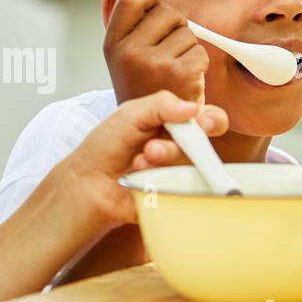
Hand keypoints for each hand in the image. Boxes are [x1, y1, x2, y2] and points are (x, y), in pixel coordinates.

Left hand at [61, 90, 228, 227]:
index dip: (213, 121)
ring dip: (163, 164)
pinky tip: (141, 182)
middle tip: (151, 149)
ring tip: (137, 163)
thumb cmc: (106, 147)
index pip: (209, 119)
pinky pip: (185, 193)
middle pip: (203, 147)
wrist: (88, 182)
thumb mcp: (129, 114)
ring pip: (192, 170)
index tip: (203, 124)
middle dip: (177, 147)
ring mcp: (179, 174)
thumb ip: (161, 104)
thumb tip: (194, 109)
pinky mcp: (175, 197)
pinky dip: (162, 185)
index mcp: (174, 124)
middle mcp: (181, 148)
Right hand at [104, 0, 208, 105]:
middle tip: (167, 53)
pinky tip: (186, 80)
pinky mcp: (179, 73)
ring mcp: (153, 62)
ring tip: (174, 70)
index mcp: (112, 43)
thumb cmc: (142, 85)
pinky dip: (199, 64)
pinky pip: (200, 51)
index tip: (154, 13)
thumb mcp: (122, 53)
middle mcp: (129, 51)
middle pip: (168, 12)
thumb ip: (123, 20)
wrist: (151, 131)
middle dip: (175, 27)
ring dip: (187, 48)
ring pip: (187, 32)